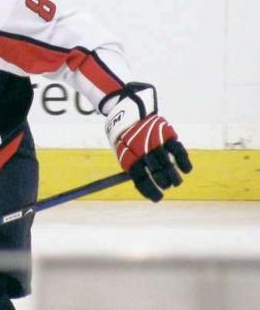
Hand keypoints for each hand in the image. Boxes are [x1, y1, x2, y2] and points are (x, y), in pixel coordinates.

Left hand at [104, 83, 191, 201]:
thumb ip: (133, 168)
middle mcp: (142, 149)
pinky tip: (186, 170)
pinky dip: (183, 161)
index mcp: (128, 155)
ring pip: (167, 163)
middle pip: (156, 172)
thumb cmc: (126, 137)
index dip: (149, 190)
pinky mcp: (166, 133)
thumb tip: (145, 188)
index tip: (157, 198)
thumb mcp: (122, 152)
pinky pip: (177, 150)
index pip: (140, 178)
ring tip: (176, 183)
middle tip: (167, 186)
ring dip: (174, 176)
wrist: (129, 111)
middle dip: (163, 182)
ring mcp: (154, 141)